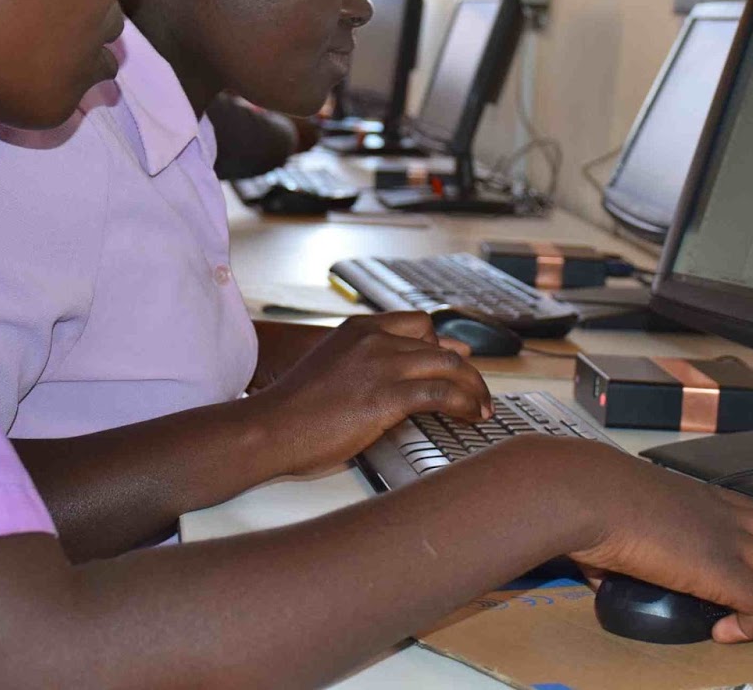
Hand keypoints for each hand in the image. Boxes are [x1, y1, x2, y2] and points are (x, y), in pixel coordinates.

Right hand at [251, 311, 491, 475]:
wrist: (270, 427)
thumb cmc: (295, 410)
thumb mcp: (333, 370)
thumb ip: (366, 365)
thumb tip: (405, 378)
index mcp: (359, 329)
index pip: (418, 324)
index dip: (441, 346)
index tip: (455, 366)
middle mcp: (374, 340)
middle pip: (439, 346)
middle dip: (465, 370)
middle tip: (478, 392)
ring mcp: (381, 365)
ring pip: (449, 367)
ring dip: (474, 388)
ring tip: (483, 408)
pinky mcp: (387, 395)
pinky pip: (443, 392)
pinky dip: (466, 403)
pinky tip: (472, 416)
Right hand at [562, 441, 752, 643]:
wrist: (591, 493)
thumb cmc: (592, 497)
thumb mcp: (619, 516)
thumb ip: (620, 545)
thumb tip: (599, 574)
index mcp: (707, 499)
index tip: (736, 582)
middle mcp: (729, 516)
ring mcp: (731, 541)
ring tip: (752, 627)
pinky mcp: (722, 570)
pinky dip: (752, 627)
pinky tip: (723, 634)